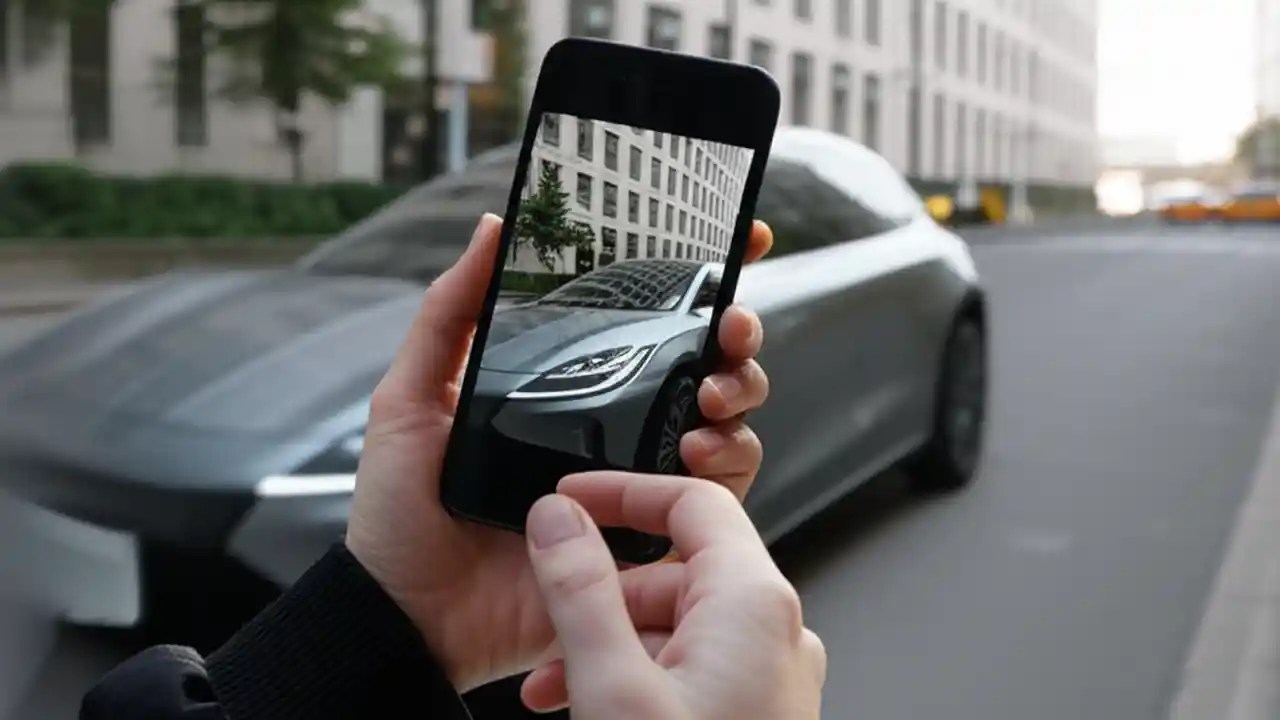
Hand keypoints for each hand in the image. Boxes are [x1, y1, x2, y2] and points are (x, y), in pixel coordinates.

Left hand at [344, 215, 774, 690]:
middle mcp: (613, 427)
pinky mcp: (649, 539)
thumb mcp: (410, 398)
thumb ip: (449, 314)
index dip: (702, 281)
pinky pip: (715, 500)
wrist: (411, 614)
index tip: (741, 240)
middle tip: (728, 329)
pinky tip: (694, 453)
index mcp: (567, 385)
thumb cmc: (404, 510)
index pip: (646, 323)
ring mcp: (637, 482)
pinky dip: (725, 468)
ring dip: (736, 398)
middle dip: (736, 337)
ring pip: (725, 425)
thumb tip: (492, 227)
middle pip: (705, 367)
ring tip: (707, 399)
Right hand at [521, 473, 826, 717]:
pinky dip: (639, 676)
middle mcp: (777, 635)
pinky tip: (592, 705)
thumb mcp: (613, 686)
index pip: (693, 501)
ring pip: (678, 625)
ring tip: (554, 685)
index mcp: (755, 605)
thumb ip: (580, 592)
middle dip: (602, 592)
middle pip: (677, 569)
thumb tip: (557, 520)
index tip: (569, 500)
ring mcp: (772, 681)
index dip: (622, 492)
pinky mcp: (758, 716)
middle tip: (544, 619)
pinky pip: (692, 670)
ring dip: (611, 644)